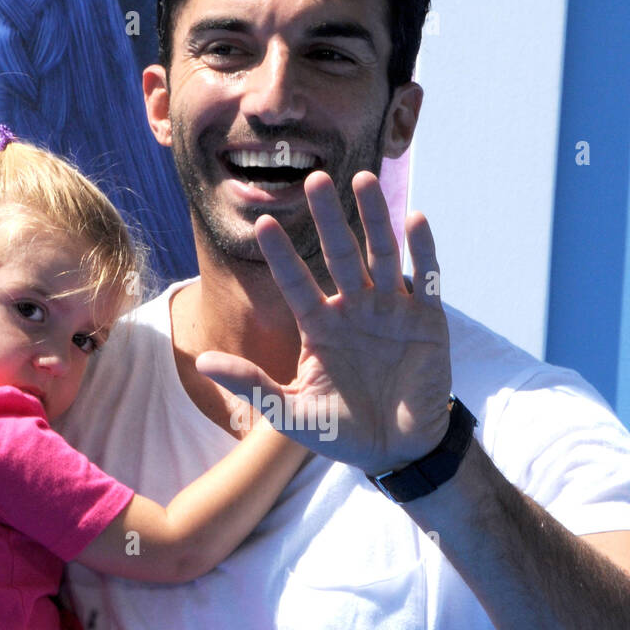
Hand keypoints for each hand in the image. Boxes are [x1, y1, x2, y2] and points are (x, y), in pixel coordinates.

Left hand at [196, 171, 452, 474]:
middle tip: (314, 178)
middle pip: (340, 255)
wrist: (397, 451)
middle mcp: (354, 309)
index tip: (263, 224)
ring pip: (381, 254)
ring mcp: (391, 311)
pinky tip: (415, 218)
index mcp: (320, 326)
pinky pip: (425, 279)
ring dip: (374, 218)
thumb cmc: (342, 432)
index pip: (296, 283)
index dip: (282, 255)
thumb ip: (252, 384)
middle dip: (328, 219)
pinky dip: (423, 250)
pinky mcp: (427, 321)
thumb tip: (202, 363)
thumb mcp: (292, 413)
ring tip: (364, 180)